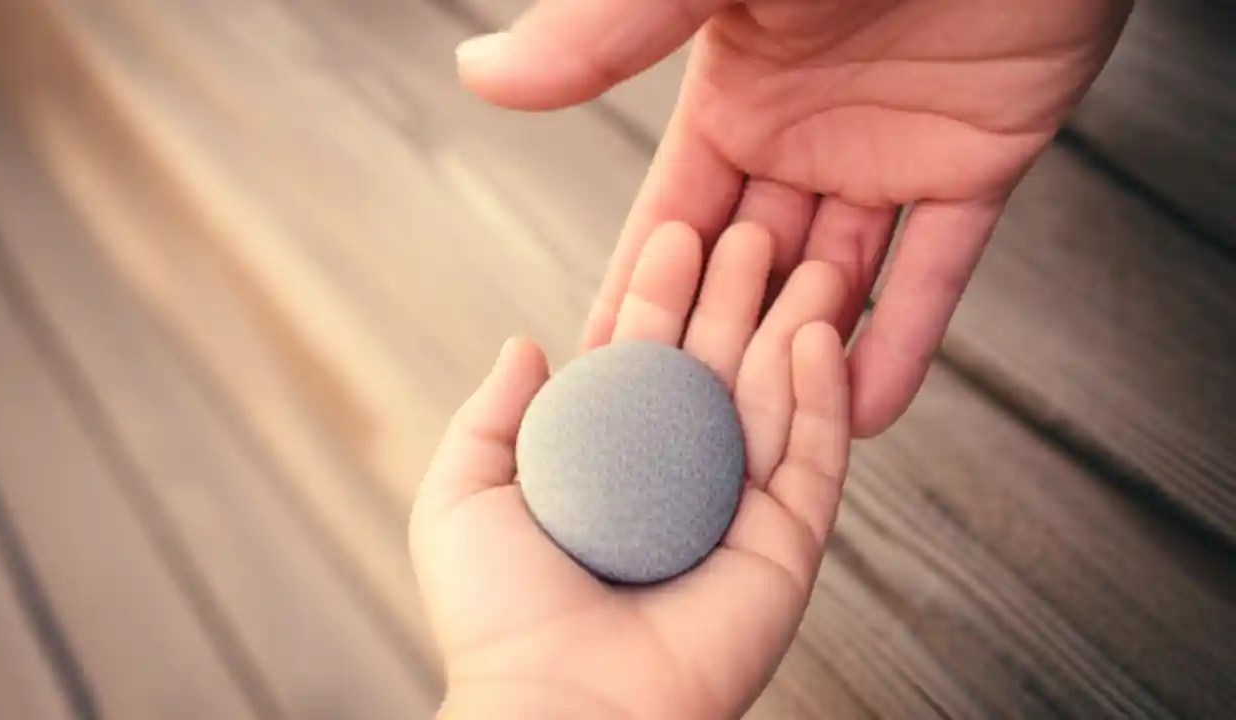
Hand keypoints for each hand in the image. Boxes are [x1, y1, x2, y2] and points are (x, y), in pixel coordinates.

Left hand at [410, 223, 849, 717]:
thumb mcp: (463, 493)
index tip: (679, 232)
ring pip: (773, 402)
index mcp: (609, 463)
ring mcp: (734, 511)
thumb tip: (524, 343)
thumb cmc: (497, 615)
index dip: (659, 297)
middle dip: (736, 297)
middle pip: (716, 370)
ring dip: (793, 327)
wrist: (558, 707)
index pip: (643, 361)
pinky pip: (812, 460)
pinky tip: (815, 335)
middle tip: (757, 227)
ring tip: (810, 259)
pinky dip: (820, 397)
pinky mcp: (786, 547)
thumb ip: (493, 416)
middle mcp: (677, 481)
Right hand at [455, 0, 1131, 435]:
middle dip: (717, 351)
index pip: (669, 223)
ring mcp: (888, 153)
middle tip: (677, 441)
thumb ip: (606, 32)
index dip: (637, 301)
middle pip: (749, 270)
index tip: (599, 380)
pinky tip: (867, 413)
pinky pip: (938, 265)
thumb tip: (479, 75)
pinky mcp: (978, 158)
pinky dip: (909, 337)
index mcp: (731, 97)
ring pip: (838, 281)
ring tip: (763, 450)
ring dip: (804, 360)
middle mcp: (802, 137)